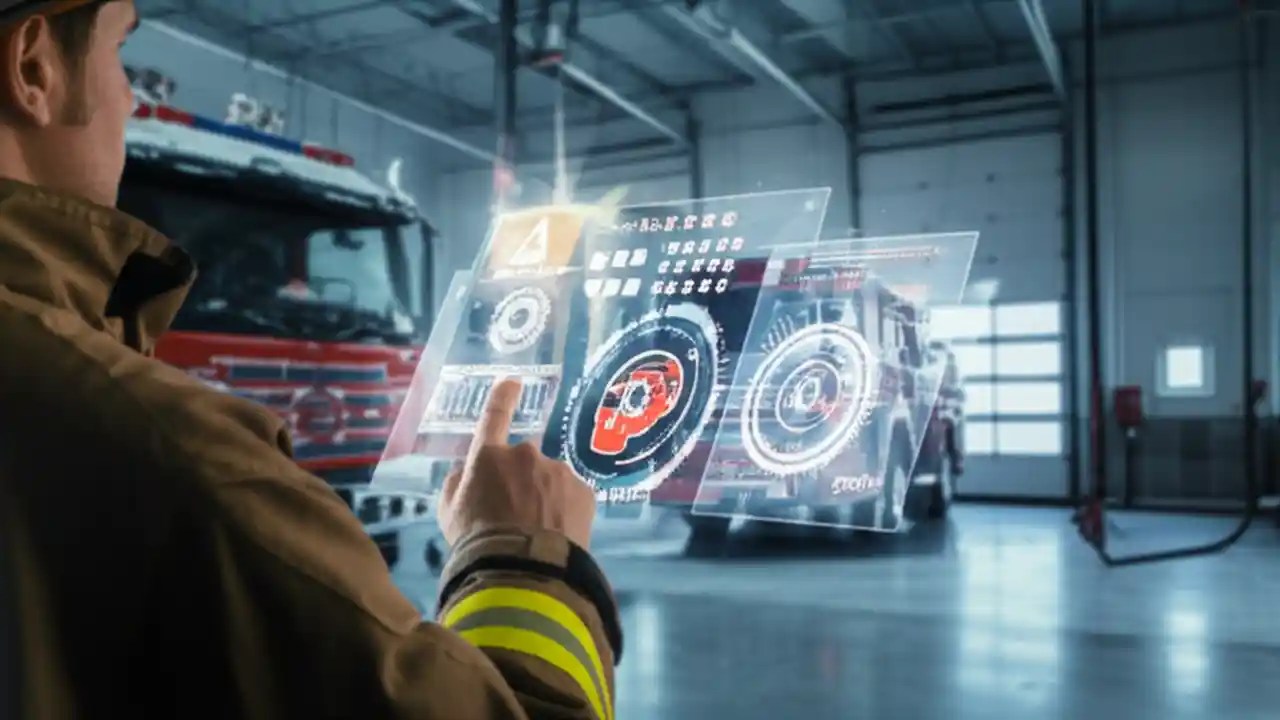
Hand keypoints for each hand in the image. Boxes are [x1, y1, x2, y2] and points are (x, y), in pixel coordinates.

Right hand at [437, 379, 596, 549]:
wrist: (522, 571)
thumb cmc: (477, 542)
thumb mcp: (449, 514)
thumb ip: (458, 485)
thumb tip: (467, 472)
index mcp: (488, 456)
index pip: (494, 416)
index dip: (503, 397)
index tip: (513, 382)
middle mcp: (525, 454)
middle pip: (524, 462)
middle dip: (521, 481)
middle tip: (516, 515)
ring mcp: (557, 471)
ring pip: (550, 479)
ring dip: (545, 496)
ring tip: (537, 533)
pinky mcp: (583, 490)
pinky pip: (571, 496)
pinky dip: (565, 511)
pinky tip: (557, 536)